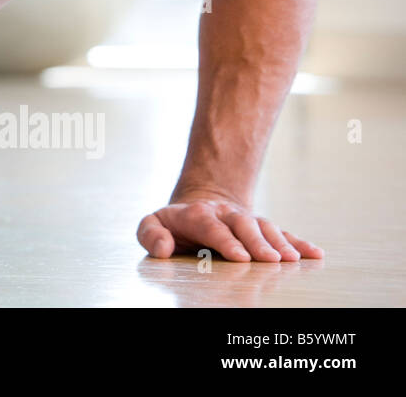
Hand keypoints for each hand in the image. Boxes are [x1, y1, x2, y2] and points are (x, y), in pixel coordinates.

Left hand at [136, 189, 323, 261]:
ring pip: (266, 228)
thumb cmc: (173, 224)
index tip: (240, 257)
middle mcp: (226, 215)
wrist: (200, 205)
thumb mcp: (153, 224)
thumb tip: (163, 248)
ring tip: (292, 260)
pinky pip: (283, 234)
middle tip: (272, 260)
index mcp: (197, 215)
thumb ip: (150, 235)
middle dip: (258, 243)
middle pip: (244, 226)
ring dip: (280, 244)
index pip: (212, 227)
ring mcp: (246, 221)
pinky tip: (315, 255)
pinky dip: (299, 244)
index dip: (226, 241)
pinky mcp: (262, 229)